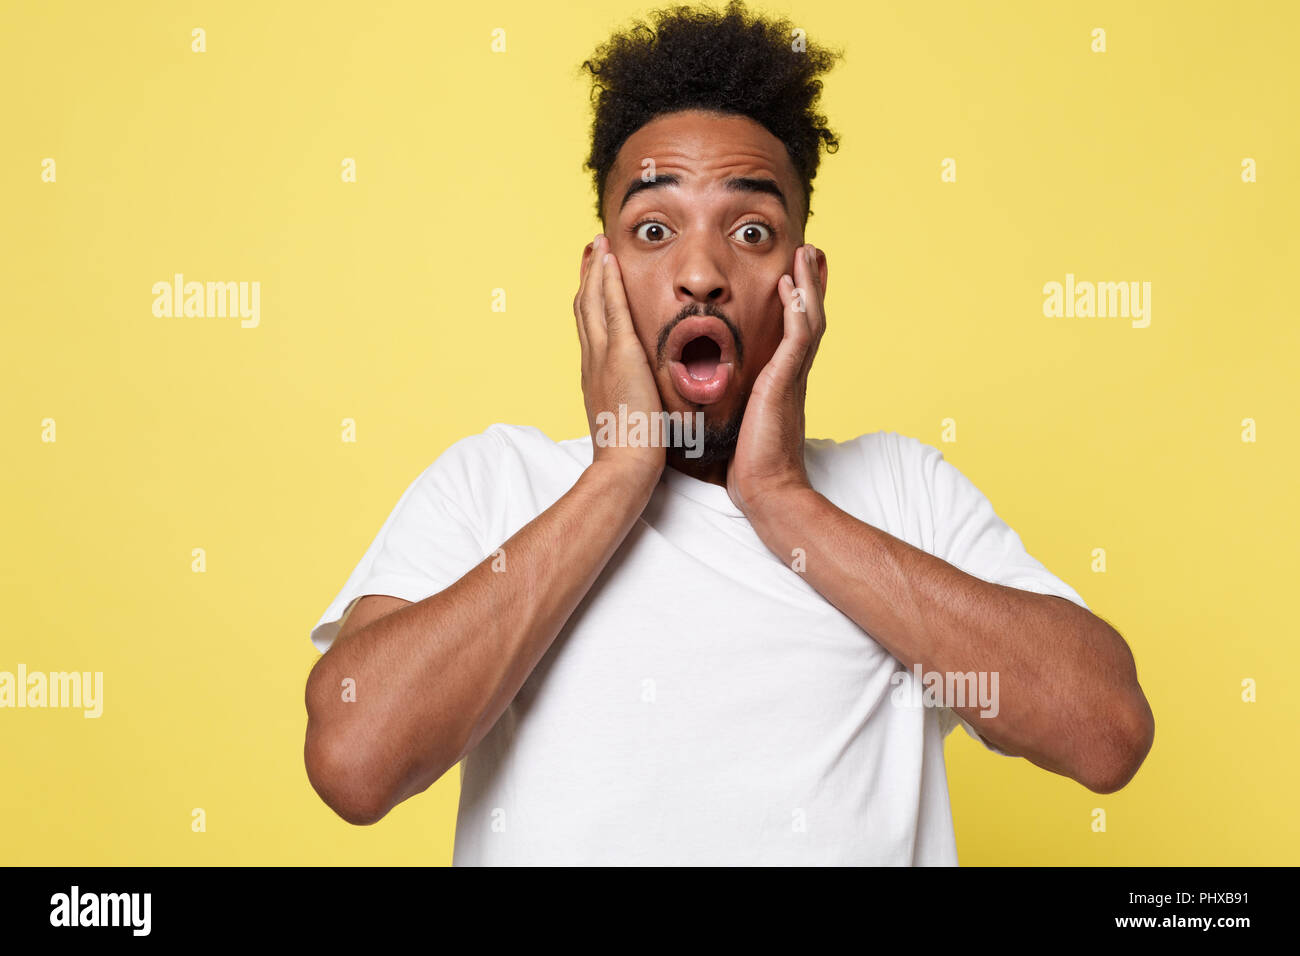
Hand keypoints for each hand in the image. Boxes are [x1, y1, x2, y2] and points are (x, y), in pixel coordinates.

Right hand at [574, 234, 664, 485]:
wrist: (625, 464)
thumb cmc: (631, 451)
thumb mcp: (630, 417)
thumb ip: (633, 400)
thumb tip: (643, 396)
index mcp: (595, 374)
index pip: (590, 328)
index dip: (590, 299)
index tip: (593, 277)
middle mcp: (592, 360)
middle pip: (584, 307)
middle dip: (587, 276)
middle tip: (591, 249)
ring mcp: (602, 356)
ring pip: (592, 302)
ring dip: (596, 269)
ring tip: (598, 243)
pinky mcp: (620, 355)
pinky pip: (611, 309)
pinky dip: (608, 281)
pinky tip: (610, 260)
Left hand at [726, 242, 826, 515]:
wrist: (766, 491)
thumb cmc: (750, 464)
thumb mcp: (741, 421)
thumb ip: (737, 401)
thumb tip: (714, 392)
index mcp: (782, 381)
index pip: (794, 331)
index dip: (797, 302)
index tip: (793, 273)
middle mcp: (792, 374)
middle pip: (809, 316)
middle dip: (810, 282)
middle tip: (810, 249)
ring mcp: (793, 376)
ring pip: (809, 318)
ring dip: (808, 283)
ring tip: (806, 252)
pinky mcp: (786, 383)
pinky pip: (798, 336)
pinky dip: (797, 307)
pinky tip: (789, 284)